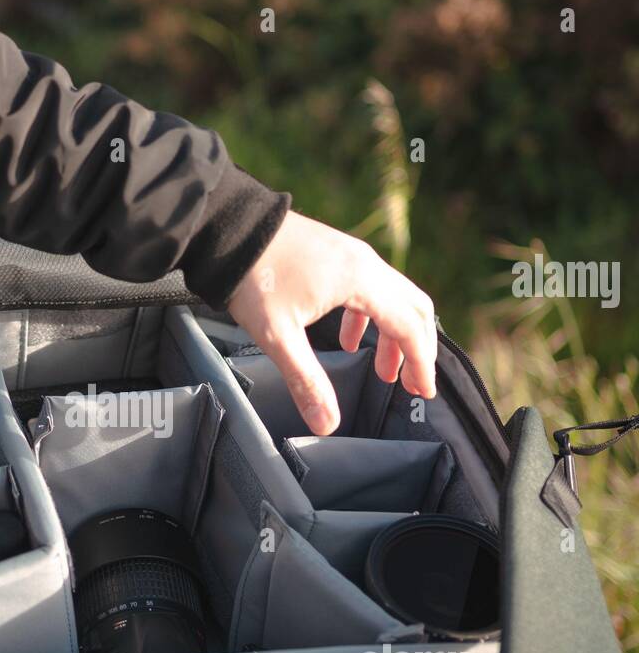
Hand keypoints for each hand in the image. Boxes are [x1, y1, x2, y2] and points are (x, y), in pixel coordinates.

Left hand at [228, 209, 437, 434]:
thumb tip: (326, 424)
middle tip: (411, 385)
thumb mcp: (278, 335)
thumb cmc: (254, 277)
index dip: (421, 363)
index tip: (424, 392)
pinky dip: (370, 318)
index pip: (409, 326)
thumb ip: (306, 380)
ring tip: (382, 371)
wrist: (228, 228)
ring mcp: (351, 254)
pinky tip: (349, 341)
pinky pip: (369, 287)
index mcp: (361, 280)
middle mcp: (365, 263)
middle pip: (413, 308)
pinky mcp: (334, 254)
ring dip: (393, 335)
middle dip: (417, 349)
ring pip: (392, 297)